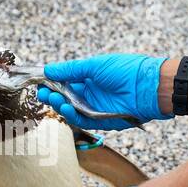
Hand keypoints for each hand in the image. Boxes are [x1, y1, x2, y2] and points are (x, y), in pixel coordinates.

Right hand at [38, 54, 169, 129]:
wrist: (148, 86)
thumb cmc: (125, 70)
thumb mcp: (94, 65)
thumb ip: (70, 70)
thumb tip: (48, 69)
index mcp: (89, 78)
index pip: (65, 82)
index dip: (52, 83)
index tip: (39, 82)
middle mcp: (91, 93)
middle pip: (65, 98)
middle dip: (52, 96)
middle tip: (42, 93)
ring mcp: (96, 107)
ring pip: (72, 110)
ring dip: (60, 105)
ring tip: (52, 99)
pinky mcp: (102, 120)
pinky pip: (83, 120)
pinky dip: (72, 115)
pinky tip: (66, 108)